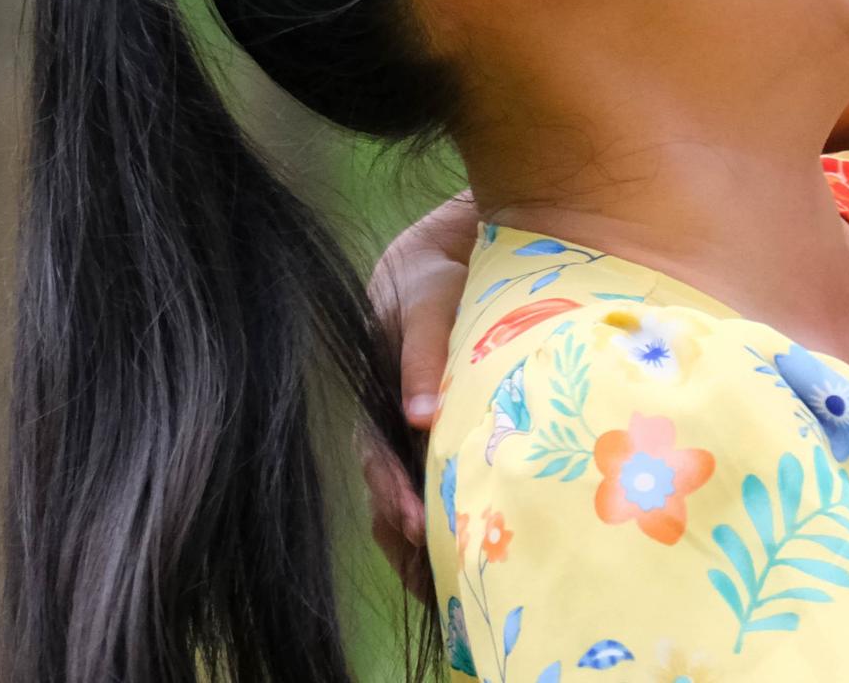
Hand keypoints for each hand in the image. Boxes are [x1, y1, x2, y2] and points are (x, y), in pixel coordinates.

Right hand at [360, 189, 480, 593]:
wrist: (452, 258)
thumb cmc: (436, 277)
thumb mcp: (428, 303)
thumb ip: (421, 355)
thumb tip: (419, 417)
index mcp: (376, 396)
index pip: (378, 459)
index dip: (393, 496)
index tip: (416, 526)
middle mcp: (390, 424)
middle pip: (390, 494)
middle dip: (408, 540)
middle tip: (435, 580)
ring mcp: (414, 436)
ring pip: (414, 499)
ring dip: (428, 544)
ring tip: (451, 590)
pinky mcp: (442, 438)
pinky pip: (442, 485)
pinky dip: (451, 521)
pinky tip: (472, 559)